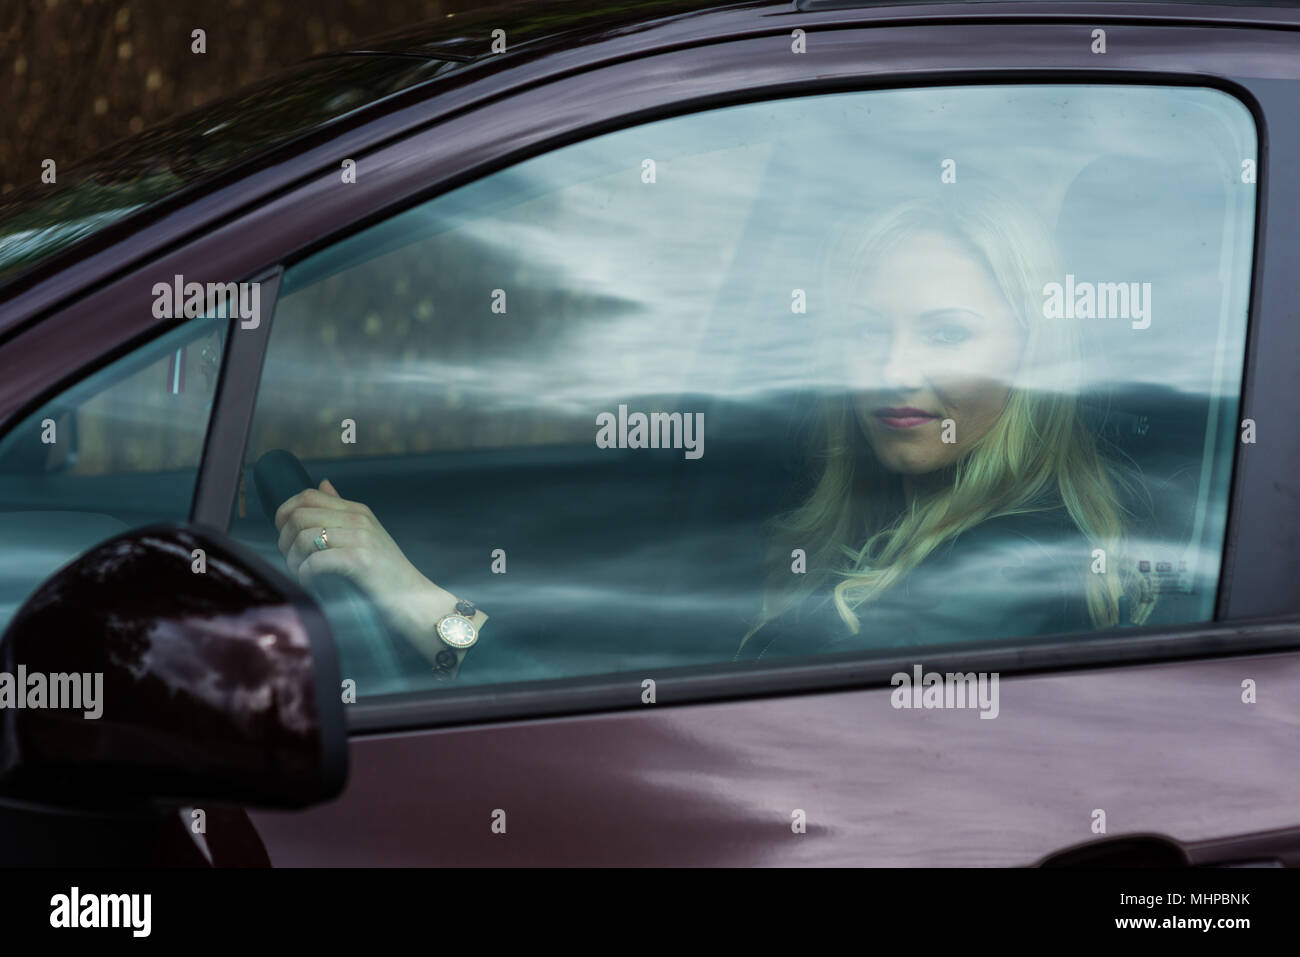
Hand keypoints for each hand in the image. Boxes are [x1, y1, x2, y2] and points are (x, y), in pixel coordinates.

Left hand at [274, 479, 447, 642]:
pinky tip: (311, 582)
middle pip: (300, 516)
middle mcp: (359, 520)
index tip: (282, 533)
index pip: (308, 496)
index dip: (284, 512)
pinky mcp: (360, 562)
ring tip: (301, 573)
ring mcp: (361, 539)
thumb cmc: (386, 574)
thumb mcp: (367, 534)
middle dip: (285, 540)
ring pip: (304, 538)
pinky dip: (306, 574)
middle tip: (292, 559)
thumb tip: (323, 484)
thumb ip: (341, 511)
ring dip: (293, 560)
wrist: (415, 600)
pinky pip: (316, 561)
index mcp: (358, 511)